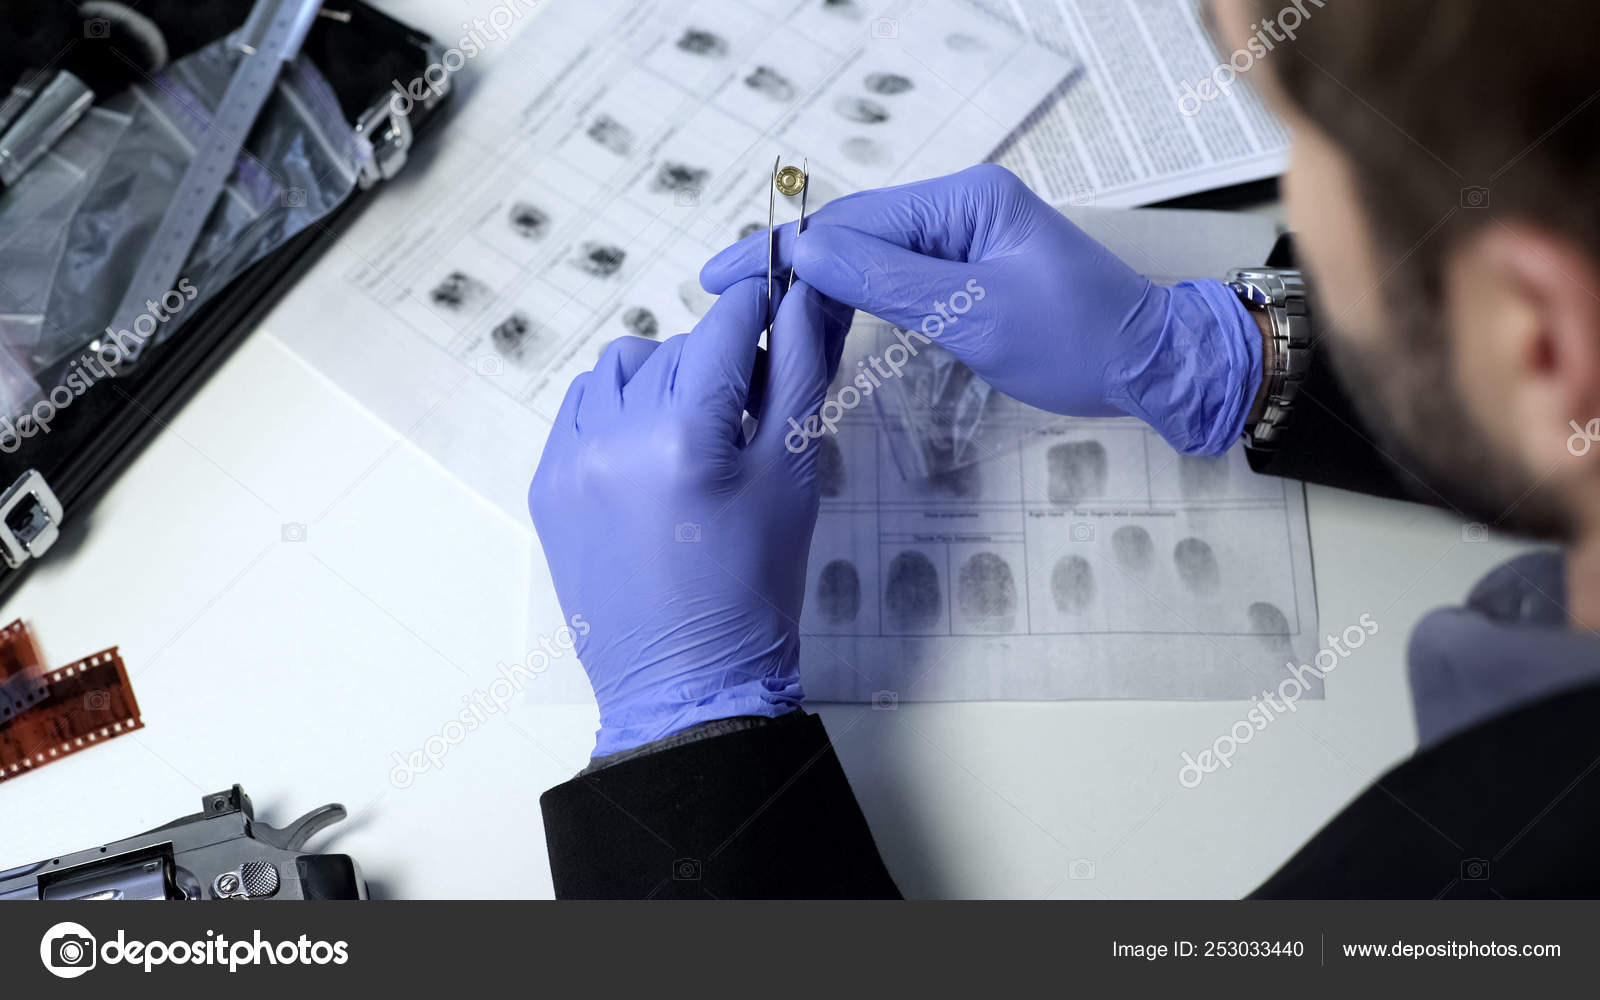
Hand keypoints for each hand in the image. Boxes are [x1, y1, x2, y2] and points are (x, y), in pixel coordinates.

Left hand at [529, 277, 852, 756]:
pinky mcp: (546, 487)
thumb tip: (807, 296)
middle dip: (715, 362)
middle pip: (674, 347)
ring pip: (618, 369)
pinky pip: (580, 410)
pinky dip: (617, 413)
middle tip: (745, 412)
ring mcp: (570, 463)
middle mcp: (614, 438)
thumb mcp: (794, 474)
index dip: (758, 308)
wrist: (690, 680)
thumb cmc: (755, 584)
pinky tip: (650, 456)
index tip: (777, 307)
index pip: (723, 326)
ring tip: (692, 433)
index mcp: (684, 435)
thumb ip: (799, 373)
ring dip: (659, 379)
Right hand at [701, 164, 1261, 454]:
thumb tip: (804, 253)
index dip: (783, 251)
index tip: (720, 276)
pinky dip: (859, 298)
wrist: (1149, 366)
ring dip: (821, 287)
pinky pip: (900, 275)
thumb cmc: (1075, 341)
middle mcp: (960, 205)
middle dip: (793, 268)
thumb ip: (887, 280)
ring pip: (872, 256)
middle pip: (855, 233)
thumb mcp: (975, 313)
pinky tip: (825, 320)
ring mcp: (965, 235)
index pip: (852, 221)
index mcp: (964, 200)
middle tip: (727, 303)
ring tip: (765, 319)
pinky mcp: (970, 268)